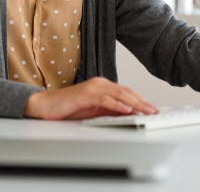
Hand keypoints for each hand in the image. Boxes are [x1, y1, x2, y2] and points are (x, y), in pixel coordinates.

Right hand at [23, 77, 159, 119]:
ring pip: (118, 95)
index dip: (140, 101)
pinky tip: (126, 109)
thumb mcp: (94, 111)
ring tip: (145, 111)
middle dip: (142, 102)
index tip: (152, 109)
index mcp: (103, 86)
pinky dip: (117, 104)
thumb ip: (109, 111)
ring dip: (134, 104)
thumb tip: (128, 114)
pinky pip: (105, 99)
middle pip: (126, 92)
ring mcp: (92, 87)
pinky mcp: (85, 94)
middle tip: (154, 111)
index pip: (126, 93)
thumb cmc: (68, 109)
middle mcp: (100, 84)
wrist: (45, 105)